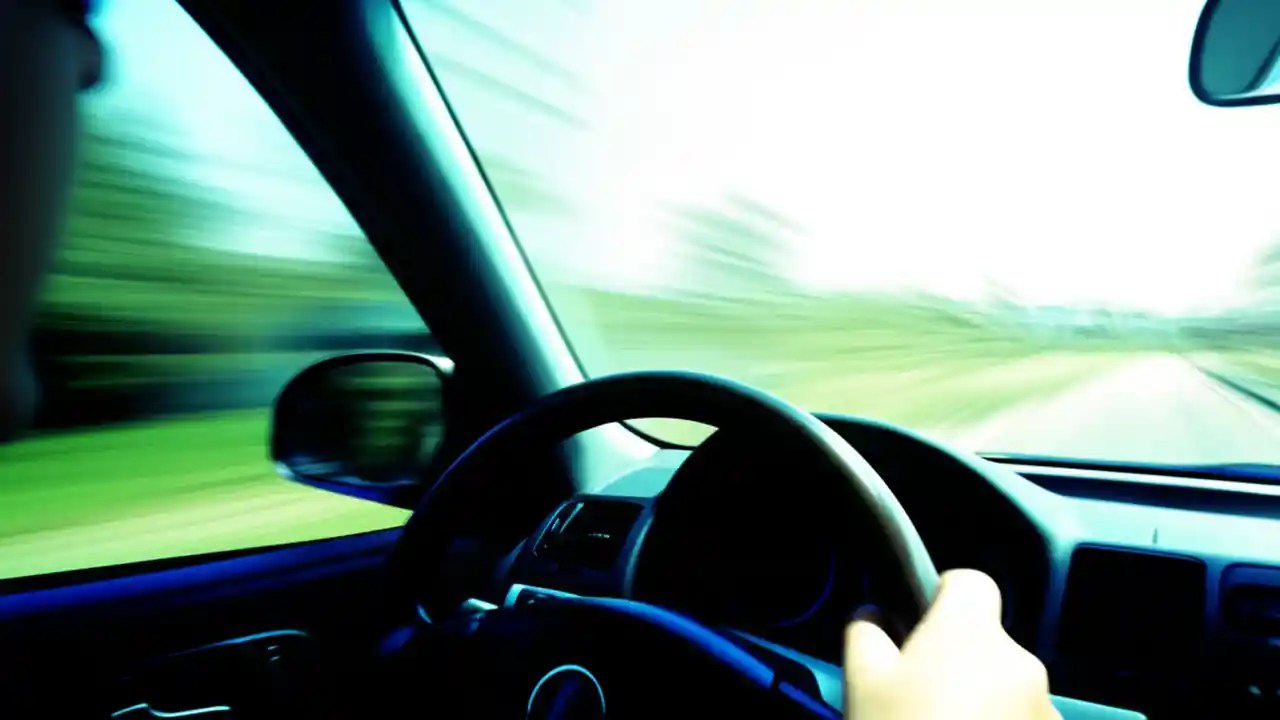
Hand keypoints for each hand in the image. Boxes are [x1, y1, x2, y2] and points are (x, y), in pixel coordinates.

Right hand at [844, 569, 1059, 719]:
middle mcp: (1022, 663)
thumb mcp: (861, 682)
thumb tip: (876, 616)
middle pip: (987, 644)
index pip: (970, 582)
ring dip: (982, 704)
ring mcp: (1048, 712)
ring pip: (1006, 690)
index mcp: (972, 633)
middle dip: (957, 663)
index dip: (940, 598)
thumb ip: (866, 633)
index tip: (914, 631)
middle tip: (917, 701)